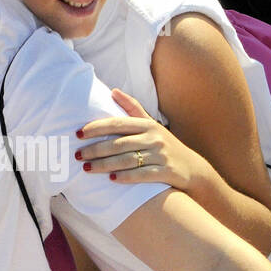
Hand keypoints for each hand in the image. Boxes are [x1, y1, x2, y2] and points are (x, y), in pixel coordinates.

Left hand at [75, 89, 210, 189]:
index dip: (96, 128)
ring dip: (104, 165)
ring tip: (87, 168)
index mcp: (147, 125)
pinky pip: (142, 175)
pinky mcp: (166, 172)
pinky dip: (126, 177)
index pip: (117, 123)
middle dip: (95, 150)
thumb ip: (132, 108)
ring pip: (127, 160)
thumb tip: (113, 91)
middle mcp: (154, 138)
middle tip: (78, 155)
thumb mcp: (151, 125)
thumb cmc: (165, 145)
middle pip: (118, 143)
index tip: (78, 134)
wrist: (192, 168)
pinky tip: (112, 179)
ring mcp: (161, 155)